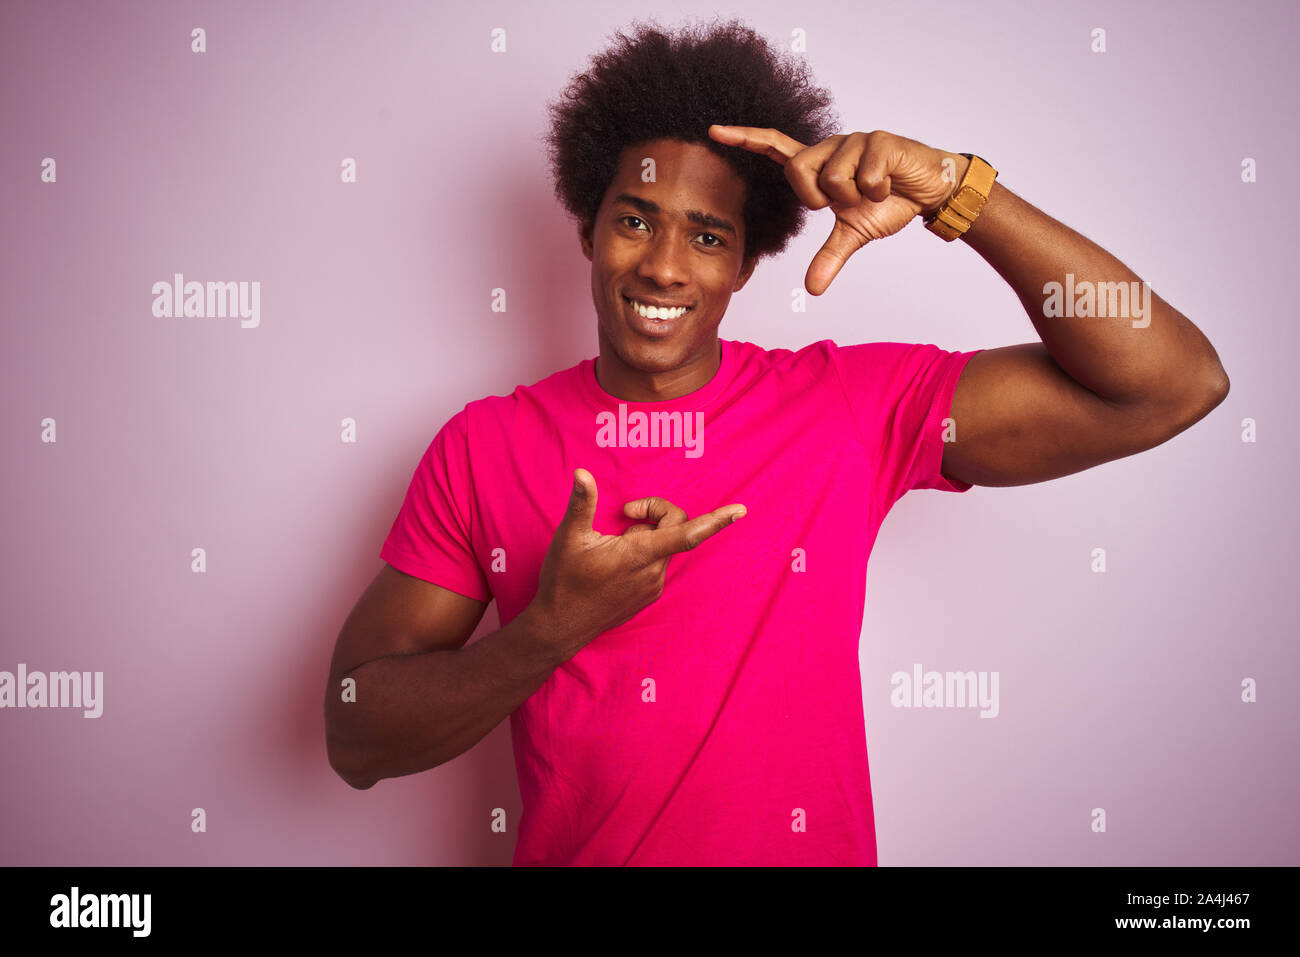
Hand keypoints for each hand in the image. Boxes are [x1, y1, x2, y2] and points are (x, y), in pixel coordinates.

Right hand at [531, 468, 745, 658]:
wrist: (559, 626)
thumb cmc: (563, 581)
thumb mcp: (568, 537)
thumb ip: (582, 503)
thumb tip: (583, 474)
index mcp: (639, 554)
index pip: (687, 533)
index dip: (716, 520)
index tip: (740, 510)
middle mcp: (653, 572)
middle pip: (676, 528)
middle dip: (656, 512)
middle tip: (624, 514)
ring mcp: (653, 586)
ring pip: (665, 546)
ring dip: (647, 534)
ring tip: (615, 543)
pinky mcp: (648, 595)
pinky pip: (658, 563)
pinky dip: (645, 551)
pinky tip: (617, 560)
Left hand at [708, 125, 967, 294]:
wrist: (929, 191)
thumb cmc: (887, 203)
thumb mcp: (854, 234)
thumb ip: (829, 257)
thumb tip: (812, 289)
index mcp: (818, 165)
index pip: (773, 147)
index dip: (744, 139)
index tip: (712, 131)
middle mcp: (829, 147)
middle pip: (798, 173)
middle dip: (820, 198)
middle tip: (848, 201)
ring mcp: (853, 140)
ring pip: (833, 177)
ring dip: (855, 196)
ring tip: (874, 190)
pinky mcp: (878, 140)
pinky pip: (864, 176)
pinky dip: (877, 190)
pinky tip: (890, 183)